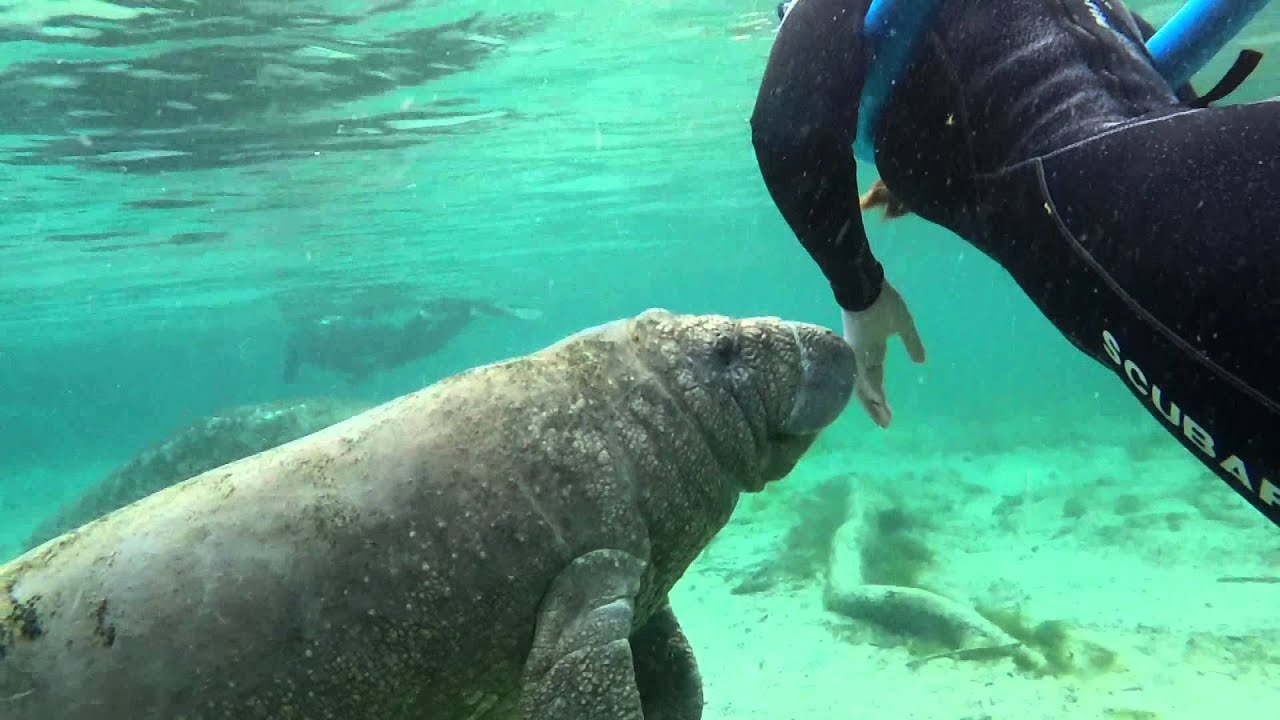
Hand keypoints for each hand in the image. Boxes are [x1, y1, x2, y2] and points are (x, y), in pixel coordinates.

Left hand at [840, 281, 925, 427]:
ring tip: (883, 419)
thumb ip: (912, 343)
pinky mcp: (855, 348)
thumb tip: (921, 361)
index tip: (889, 413)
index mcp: (872, 351)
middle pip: (867, 388)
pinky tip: (877, 402)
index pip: (875, 380)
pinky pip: (861, 372)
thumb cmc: (883, 302)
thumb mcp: (903, 325)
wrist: (866, 284)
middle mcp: (862, 356)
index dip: (881, 397)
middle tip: (886, 424)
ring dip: (872, 403)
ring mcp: (856, 353)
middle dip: (876, 407)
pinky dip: (869, 388)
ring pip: (862, 385)